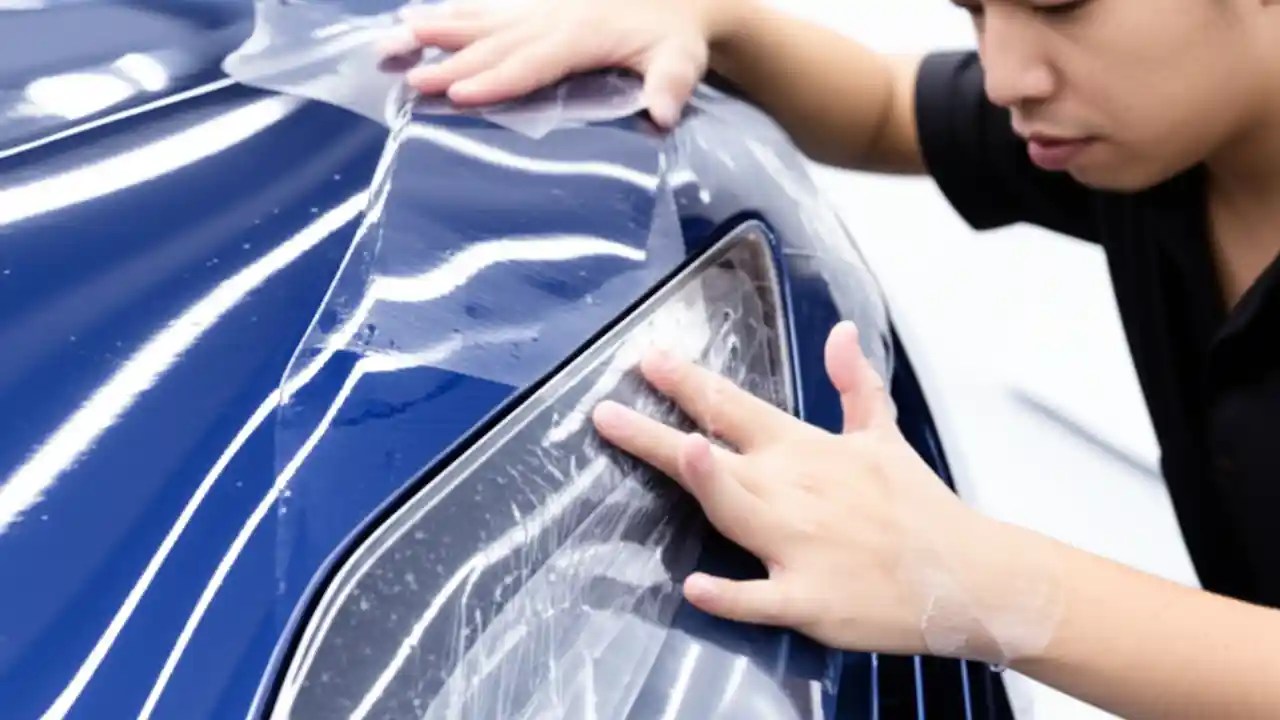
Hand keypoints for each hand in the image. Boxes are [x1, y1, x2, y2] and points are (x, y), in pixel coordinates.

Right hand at [380, 0, 737, 126]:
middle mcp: (552, 18)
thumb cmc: (677, 37)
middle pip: (493, 45)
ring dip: (437, 30)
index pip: (531, 64)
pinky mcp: (536, 5)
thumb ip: (670, 85)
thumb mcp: (682, 61)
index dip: (495, 80)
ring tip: (394, 38)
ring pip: (481, 20)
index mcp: (581, 36)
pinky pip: (488, 9)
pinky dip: (453, 13)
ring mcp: (541, 8)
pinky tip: (420, 18)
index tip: (458, 94)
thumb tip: (662, 114)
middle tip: (409, 79)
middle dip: (450, 63)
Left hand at [591, 321, 1023, 659]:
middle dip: (659, 435)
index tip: (647, 360)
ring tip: (681, 454)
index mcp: (805, 451)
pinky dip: (733, 595)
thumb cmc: (917, 507)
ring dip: (713, 484)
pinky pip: (762, 599)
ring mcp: (800, 546)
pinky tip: (697, 588)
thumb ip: (854, 384)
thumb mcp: (883, 435)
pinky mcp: (810, 598)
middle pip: (716, 457)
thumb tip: (841, 332)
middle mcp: (794, 492)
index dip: (688, 383)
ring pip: (741, 512)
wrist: (964, 574)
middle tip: (606, 415)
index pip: (735, 407)